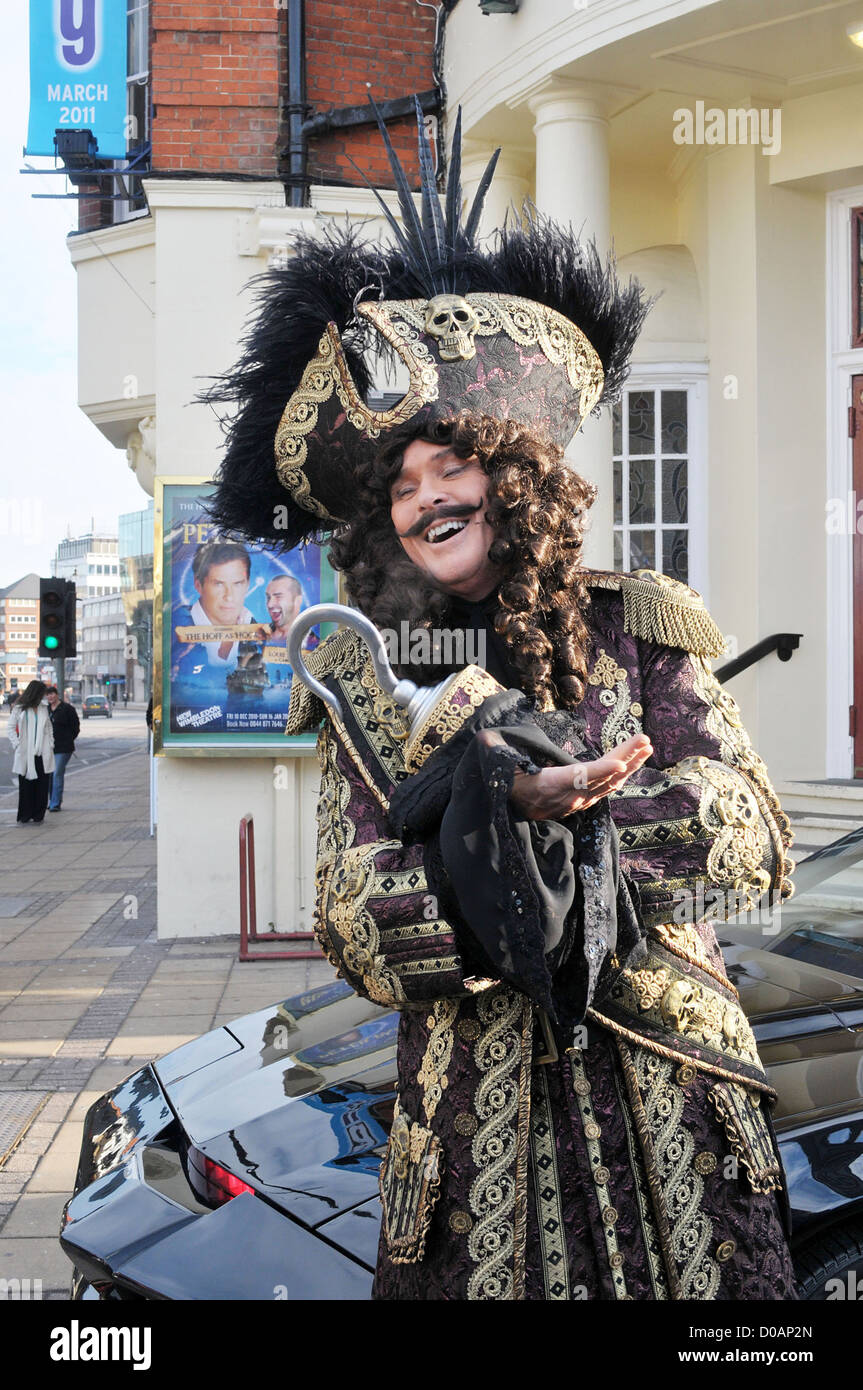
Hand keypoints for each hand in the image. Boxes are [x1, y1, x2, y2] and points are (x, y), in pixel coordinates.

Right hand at [478, 730, 653, 820]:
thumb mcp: (495, 763)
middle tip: (646, 740)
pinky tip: (631, 764)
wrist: (503, 809)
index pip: (578, 777)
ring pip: (607, 784)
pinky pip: (604, 789)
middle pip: (601, 778)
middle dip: (626, 758)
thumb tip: (485, 738)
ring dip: (629, 765)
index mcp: (547, 786)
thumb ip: (494, 751)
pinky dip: (620, 775)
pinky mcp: (579, 802)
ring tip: (646, 746)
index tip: (621, 763)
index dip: (600, 770)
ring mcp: (574, 802)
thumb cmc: (500, 780)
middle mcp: (565, 797)